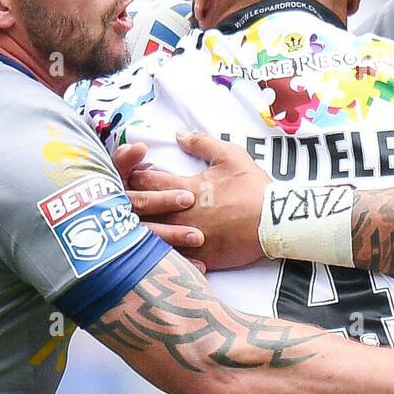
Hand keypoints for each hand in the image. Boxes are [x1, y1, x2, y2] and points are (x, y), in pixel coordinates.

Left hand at [115, 131, 270, 270]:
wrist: (276, 221)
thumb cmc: (254, 188)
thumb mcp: (231, 156)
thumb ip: (201, 143)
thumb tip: (178, 134)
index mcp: (186, 187)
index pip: (145, 181)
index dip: (131, 178)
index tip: (128, 177)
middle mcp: (180, 213)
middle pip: (140, 210)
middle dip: (126, 204)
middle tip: (117, 202)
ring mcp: (187, 237)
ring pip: (149, 237)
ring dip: (135, 231)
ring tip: (126, 229)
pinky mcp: (197, 257)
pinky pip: (169, 259)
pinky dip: (156, 257)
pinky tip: (147, 257)